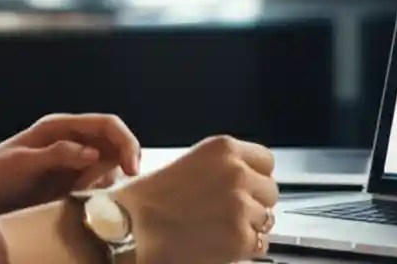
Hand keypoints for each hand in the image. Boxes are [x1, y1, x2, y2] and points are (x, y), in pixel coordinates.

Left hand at [0, 114, 140, 213]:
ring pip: (108, 166)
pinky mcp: (69, 180)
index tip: (132, 170)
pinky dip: (95, 192)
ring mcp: (71, 160)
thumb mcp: (21, 163)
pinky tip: (76, 200)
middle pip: (114, 145)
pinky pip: (95, 183)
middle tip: (106, 190)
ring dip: (104, 182)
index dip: (126, 143)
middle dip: (118, 166)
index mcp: (61, 126)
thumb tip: (93, 153)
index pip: (108, 125)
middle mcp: (72, 139)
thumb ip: (58, 154)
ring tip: (77, 195)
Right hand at [114, 135, 277, 263]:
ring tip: (220, 230)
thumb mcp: (188, 164)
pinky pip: (260, 243)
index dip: (256, 178)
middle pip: (270, 190)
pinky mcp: (240, 237)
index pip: (266, 161)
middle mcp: (237, 173)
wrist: (126, 231)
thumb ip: (222, 167)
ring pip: (267, 218)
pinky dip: (246, 248)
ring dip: (250, 226)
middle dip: (254, 203)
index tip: (249, 188)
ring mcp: (241, 206)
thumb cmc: (145, 201)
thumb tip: (247, 178)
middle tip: (230, 214)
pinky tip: (223, 246)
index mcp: (224, 149)